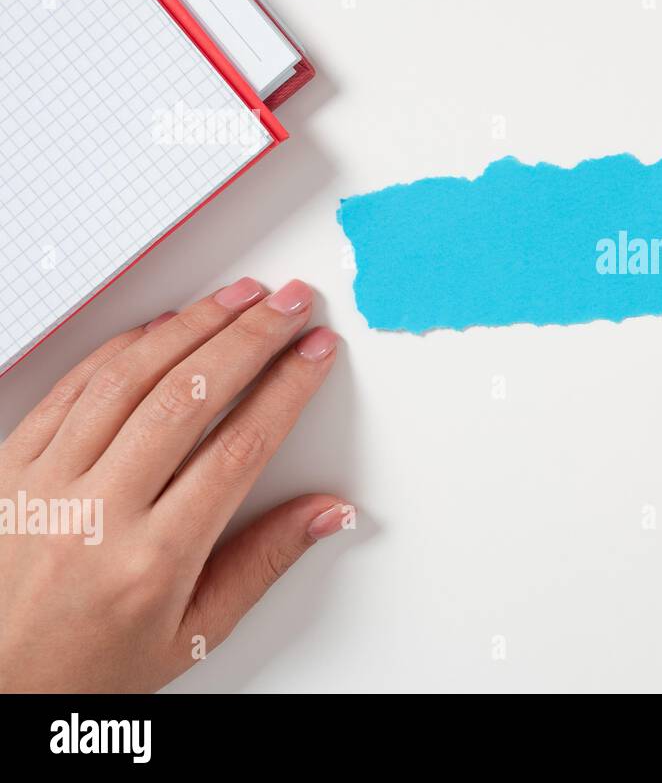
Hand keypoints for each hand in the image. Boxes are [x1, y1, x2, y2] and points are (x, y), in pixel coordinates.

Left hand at [0, 279, 351, 692]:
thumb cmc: (86, 666)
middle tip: (291, 304)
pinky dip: (122, 347)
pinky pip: (72, 388)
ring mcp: (45, 483)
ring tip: (239, 297)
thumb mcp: (193, 632)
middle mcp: (96, 513)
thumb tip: (328, 513)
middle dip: (252, 337)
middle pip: (190, 397)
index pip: (240, 448)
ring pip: (129, 379)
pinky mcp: (8, 467)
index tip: (316, 354)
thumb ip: (265, 562)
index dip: (288, 389)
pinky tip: (162, 326)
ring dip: (192, 326)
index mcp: (153, 560)